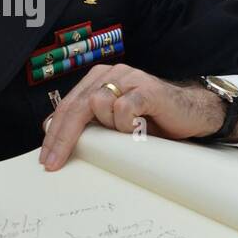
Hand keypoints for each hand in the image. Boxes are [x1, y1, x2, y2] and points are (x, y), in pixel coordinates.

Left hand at [38, 63, 237, 171]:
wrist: (191, 114)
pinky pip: (122, 108)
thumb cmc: (152, 120)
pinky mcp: (146, 88)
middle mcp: (110, 74)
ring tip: (128, 131)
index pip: (67, 106)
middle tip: (53, 163)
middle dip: (62, 138)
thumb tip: (58, 140)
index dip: (54, 132)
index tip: (46, 158)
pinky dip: (127, 124)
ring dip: (109, 127)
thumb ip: (91, 124)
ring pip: (97, 106)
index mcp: (98, 79)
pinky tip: (139, 127)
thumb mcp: (114, 123)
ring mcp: (128, 78)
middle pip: (75, 107)